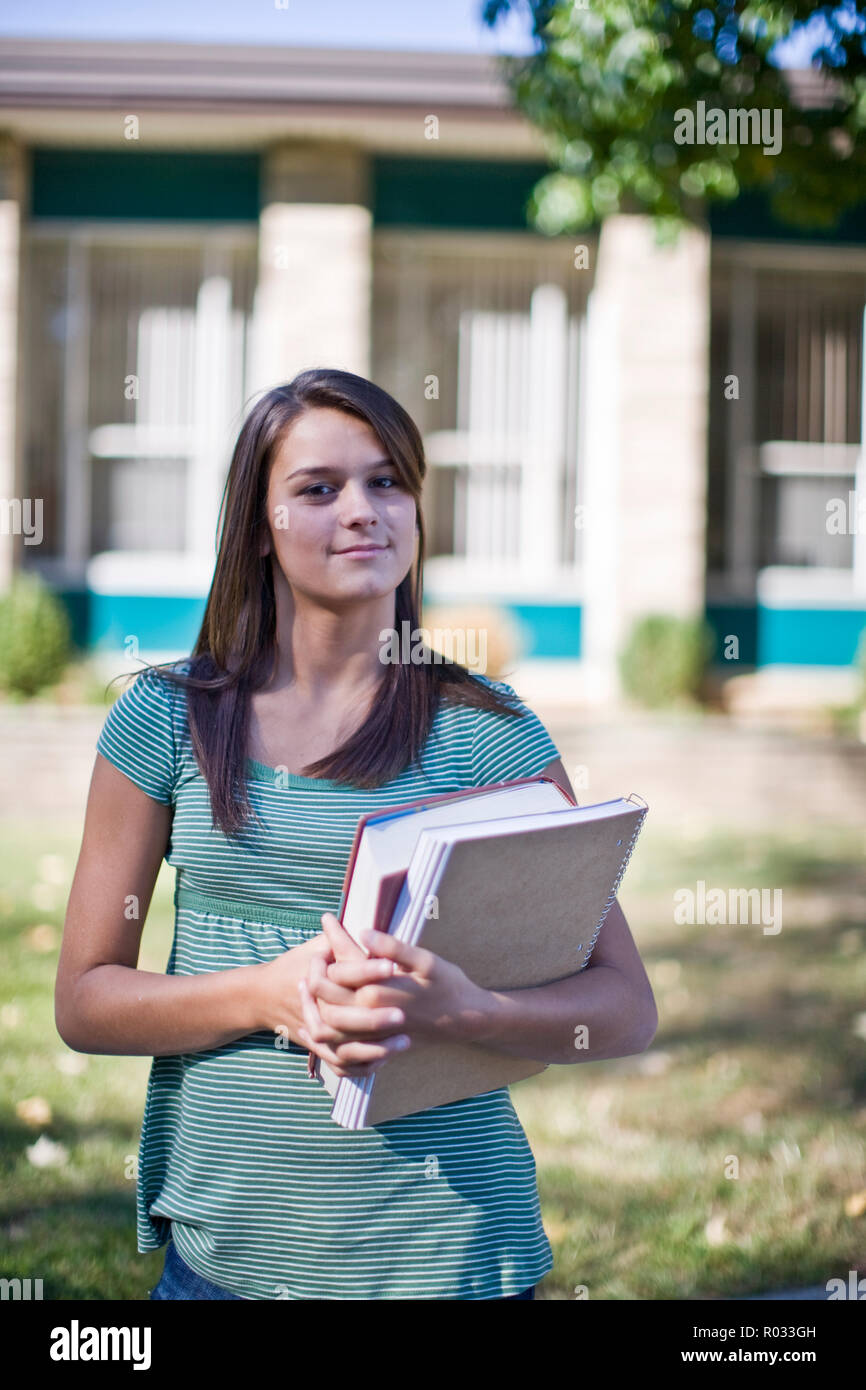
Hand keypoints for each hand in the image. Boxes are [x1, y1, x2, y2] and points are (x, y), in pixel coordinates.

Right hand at [256, 928, 392, 1070]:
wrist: (261, 996)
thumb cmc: (296, 964)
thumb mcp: (316, 946)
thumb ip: (339, 939)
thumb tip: (370, 928)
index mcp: (314, 978)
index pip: (343, 973)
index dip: (368, 969)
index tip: (393, 965)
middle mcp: (314, 1009)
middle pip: (343, 1019)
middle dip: (374, 1019)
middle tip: (403, 1015)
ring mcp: (314, 1032)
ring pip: (343, 1049)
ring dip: (373, 1049)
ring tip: (404, 1041)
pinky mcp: (318, 1048)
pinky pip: (340, 1065)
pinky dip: (362, 1066)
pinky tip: (386, 1058)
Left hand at [301, 916, 491, 1069]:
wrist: (464, 1020)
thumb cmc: (448, 984)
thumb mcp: (426, 961)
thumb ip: (393, 947)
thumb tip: (362, 932)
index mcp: (377, 990)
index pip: (338, 963)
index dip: (330, 938)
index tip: (327, 918)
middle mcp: (368, 1015)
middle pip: (323, 992)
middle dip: (314, 968)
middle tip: (315, 949)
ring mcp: (369, 1034)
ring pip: (323, 1022)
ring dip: (311, 1001)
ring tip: (309, 980)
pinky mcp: (372, 1045)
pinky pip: (337, 1044)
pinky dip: (322, 1028)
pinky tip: (319, 1011)